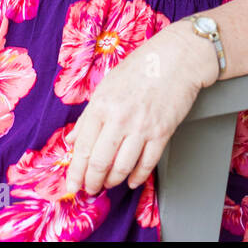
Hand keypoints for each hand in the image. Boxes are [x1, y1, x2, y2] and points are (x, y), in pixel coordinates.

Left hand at [63, 19, 218, 196]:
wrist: (176, 58)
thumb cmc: (141, 67)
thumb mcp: (106, 86)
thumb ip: (88, 116)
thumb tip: (72, 139)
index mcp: (101, 105)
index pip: (82, 147)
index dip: (75, 172)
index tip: (71, 185)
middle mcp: (119, 118)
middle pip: (100, 163)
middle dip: (92, 182)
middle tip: (90, 189)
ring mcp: (142, 127)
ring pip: (122, 167)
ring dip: (112, 181)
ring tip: (108, 184)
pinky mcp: (162, 133)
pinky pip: (146, 164)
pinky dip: (137, 177)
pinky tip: (131, 180)